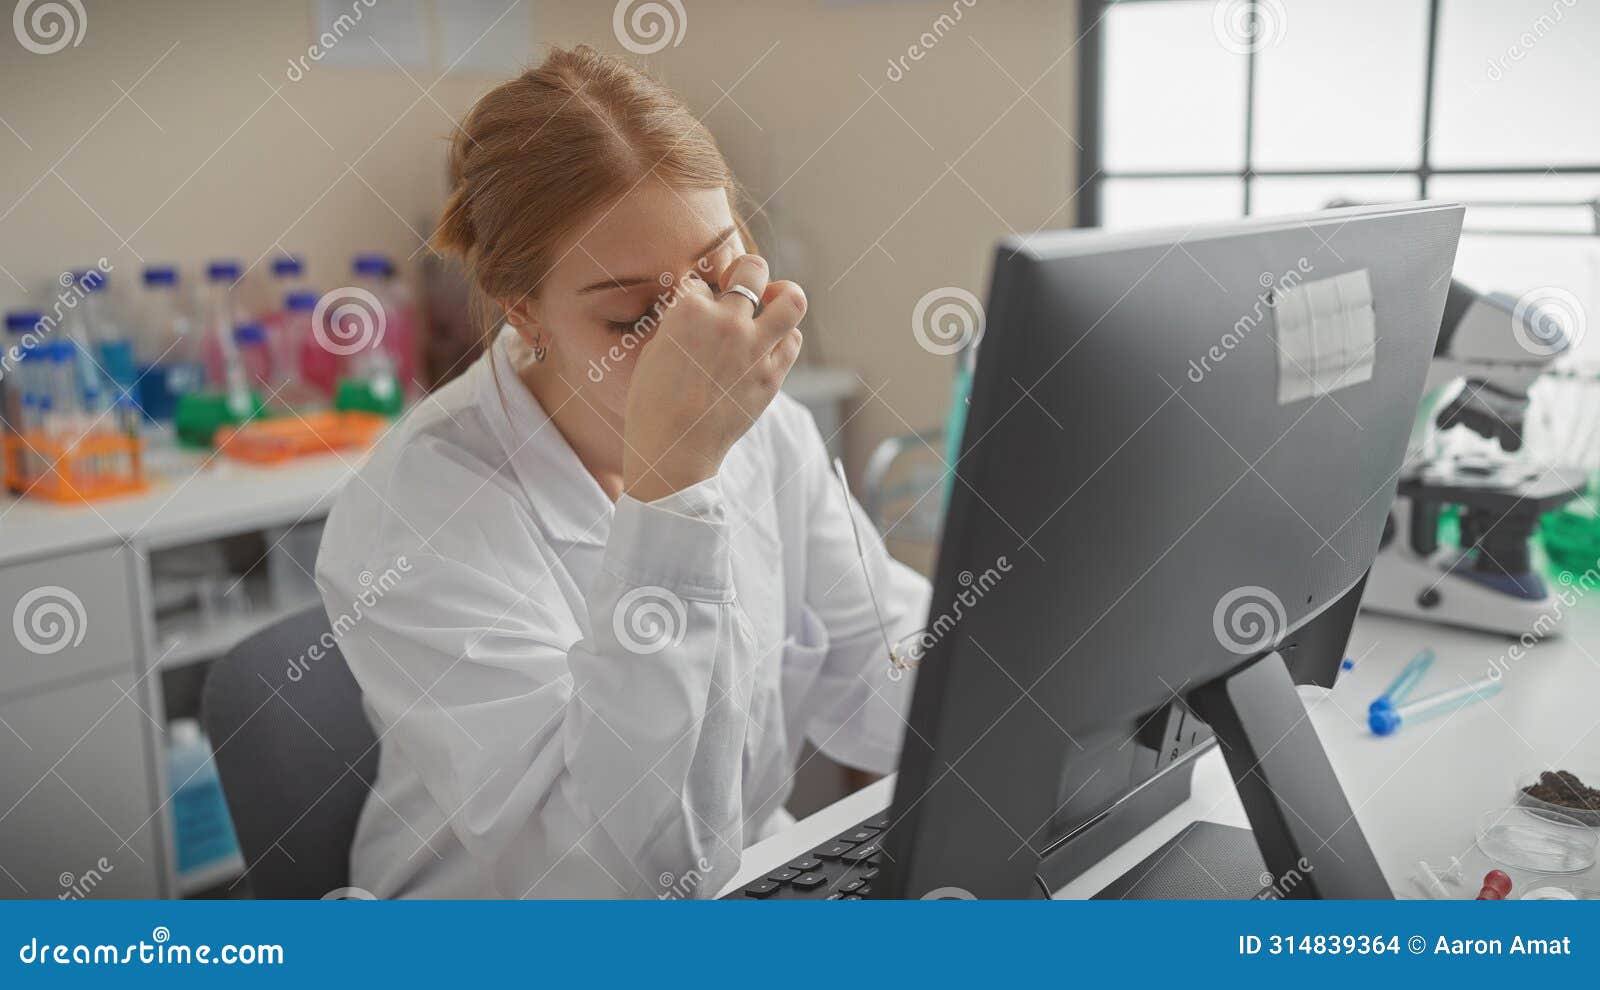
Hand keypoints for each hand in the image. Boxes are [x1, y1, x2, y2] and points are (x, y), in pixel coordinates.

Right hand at [622, 254, 805, 502]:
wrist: (673, 450)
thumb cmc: (653, 404)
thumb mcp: (654, 351)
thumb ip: (680, 323)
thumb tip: (698, 311)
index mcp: (688, 311)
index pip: (702, 280)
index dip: (700, 293)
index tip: (697, 308)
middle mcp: (727, 322)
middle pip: (753, 270)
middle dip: (749, 271)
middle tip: (745, 285)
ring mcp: (754, 348)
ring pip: (791, 300)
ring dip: (783, 295)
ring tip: (773, 301)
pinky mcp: (771, 375)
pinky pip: (792, 341)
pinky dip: (784, 336)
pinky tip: (771, 342)